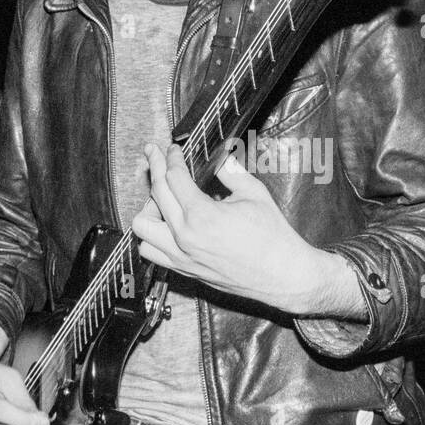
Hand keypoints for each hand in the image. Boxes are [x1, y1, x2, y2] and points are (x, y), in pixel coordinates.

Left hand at [130, 143, 359, 317]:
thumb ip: (230, 171)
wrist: (282, 274)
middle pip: (155, 193)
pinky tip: (164, 225)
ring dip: (148, 207)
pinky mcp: (184, 269)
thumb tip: (219, 157)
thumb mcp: (254, 193)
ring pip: (142, 227)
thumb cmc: (273, 238)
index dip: (171, 157)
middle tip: (155, 156)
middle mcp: (185, 237)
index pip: (174, 176)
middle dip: (154, 167)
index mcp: (202, 215)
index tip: (173, 150)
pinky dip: (151, 236)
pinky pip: (151, 252)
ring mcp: (182, 255)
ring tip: (160, 198)